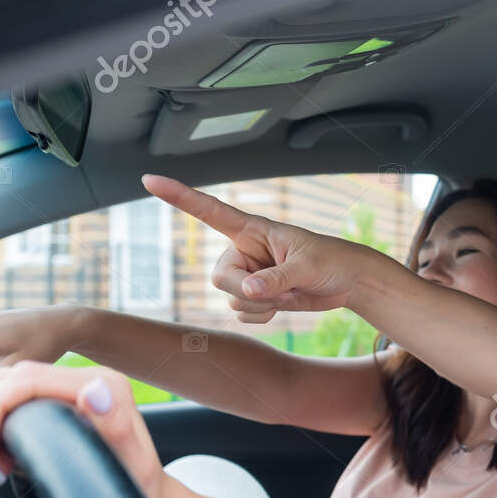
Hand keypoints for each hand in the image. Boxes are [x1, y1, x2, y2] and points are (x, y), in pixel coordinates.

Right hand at [0, 362, 175, 497]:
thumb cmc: (142, 491)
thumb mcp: (132, 464)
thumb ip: (115, 426)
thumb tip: (94, 391)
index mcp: (105, 385)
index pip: (29, 379)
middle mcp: (90, 381)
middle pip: (14, 379)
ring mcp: (75, 390)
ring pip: (10, 387)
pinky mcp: (63, 404)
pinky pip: (17, 400)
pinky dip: (0, 425)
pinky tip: (5, 455)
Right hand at [141, 174, 387, 323]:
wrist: (347, 282)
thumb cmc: (331, 261)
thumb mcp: (306, 267)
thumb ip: (276, 280)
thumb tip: (249, 292)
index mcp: (252, 229)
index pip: (209, 210)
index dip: (179, 196)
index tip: (149, 180)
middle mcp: (243, 251)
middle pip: (220, 277)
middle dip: (247, 291)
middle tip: (280, 289)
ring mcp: (247, 275)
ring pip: (232, 300)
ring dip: (263, 305)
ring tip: (290, 292)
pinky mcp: (256, 296)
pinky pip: (243, 314)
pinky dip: (264, 316)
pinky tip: (285, 304)